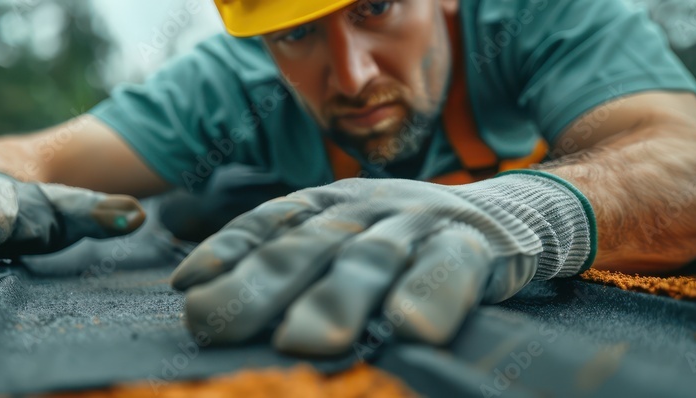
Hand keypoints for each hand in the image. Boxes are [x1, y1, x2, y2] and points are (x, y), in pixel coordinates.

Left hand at [170, 172, 593, 354]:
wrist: (509, 214)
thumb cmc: (409, 240)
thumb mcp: (347, 237)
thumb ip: (290, 256)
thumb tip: (201, 294)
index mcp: (331, 204)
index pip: (269, 221)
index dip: (226, 250)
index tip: (186, 286)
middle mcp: (367, 207)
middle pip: (304, 246)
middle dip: (256, 285)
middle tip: (213, 323)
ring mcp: (419, 223)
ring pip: (369, 259)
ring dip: (335, 300)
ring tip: (302, 342)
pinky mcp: (473, 246)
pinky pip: (450, 269)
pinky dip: (430, 296)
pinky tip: (411, 330)